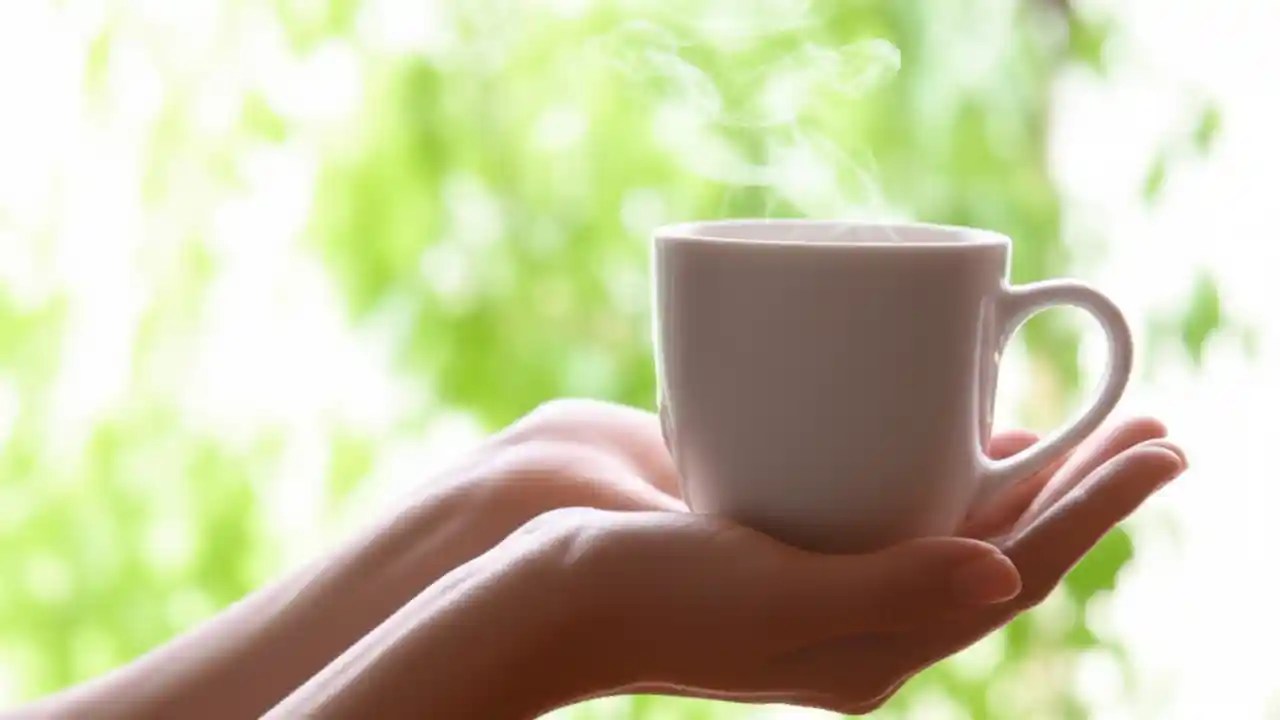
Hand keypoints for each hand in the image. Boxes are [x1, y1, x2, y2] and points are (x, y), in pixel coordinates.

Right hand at [519, 416, 1184, 714]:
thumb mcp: (771, 598)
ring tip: (1080, 414)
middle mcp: (857, 608)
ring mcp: (822, 561)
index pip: (1012, 573)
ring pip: (947, 510)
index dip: (1095, 511)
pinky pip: (883, 483)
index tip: (1160, 447)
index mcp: (869, 644)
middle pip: (996, 537)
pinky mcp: (784, 518)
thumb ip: (886, 589)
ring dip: (1021, 462)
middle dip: (1080, 482)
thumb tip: (1005, 571)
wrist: (542, 579)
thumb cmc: (648, 594)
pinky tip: (955, 411)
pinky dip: (933, 447)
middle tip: (1147, 420)